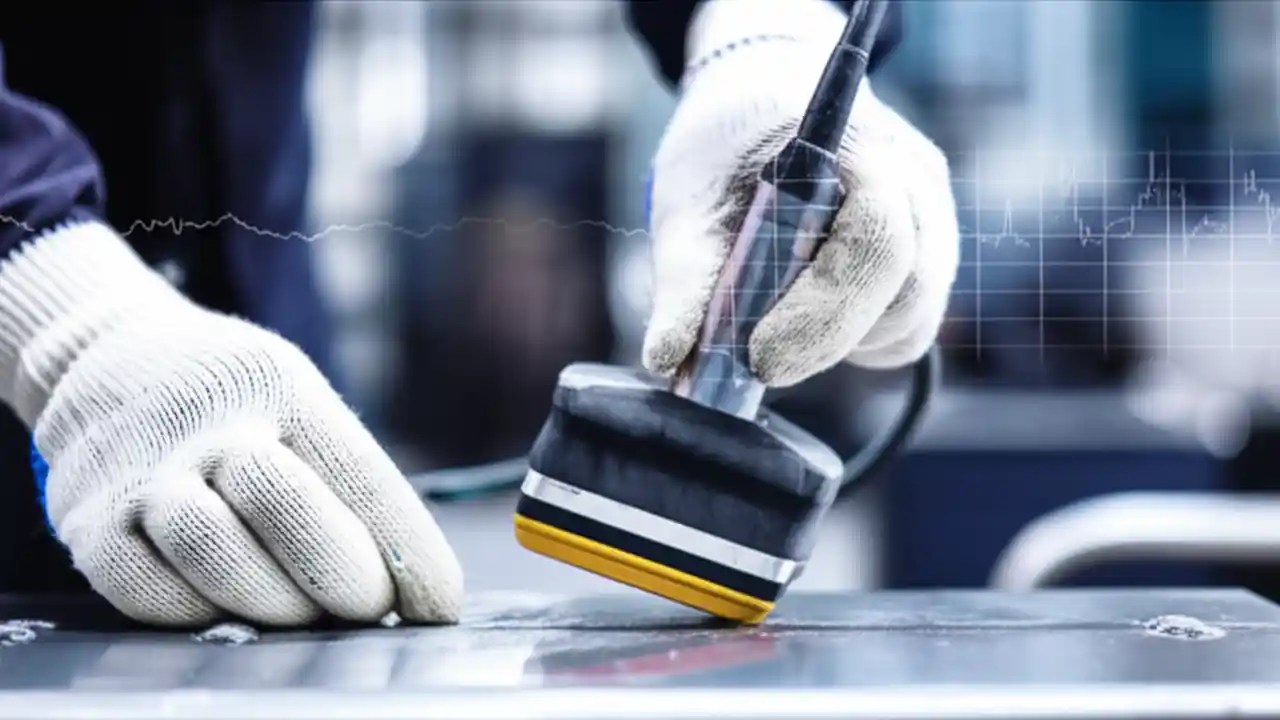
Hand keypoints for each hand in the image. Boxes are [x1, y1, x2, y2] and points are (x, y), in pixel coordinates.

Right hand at [0, 222, 461, 626]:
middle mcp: (208, 423)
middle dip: (343, 574)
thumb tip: (410, 581)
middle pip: (285, 506)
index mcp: (281, 387)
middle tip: (368, 607)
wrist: (106, 361)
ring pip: (214, 550)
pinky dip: (197, 611)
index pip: (360, 474)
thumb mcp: (297, 402)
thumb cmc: (235, 403)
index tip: (439, 604)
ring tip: (302, 611)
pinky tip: (223, 605)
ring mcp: (142, 473)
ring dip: (273, 601)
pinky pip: (147, 590)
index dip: (409, 551)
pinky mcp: (88, 522)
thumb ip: (343, 479)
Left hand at [642, 0, 958, 386]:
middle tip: (758, 363)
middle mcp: (915, 186)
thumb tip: (666, 359)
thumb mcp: (687, 205)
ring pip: (911, 321)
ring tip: (778, 322)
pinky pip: (907, 327)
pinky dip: (858, 341)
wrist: (763, 99)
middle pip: (908, 294)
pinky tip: (809, 315)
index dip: (823, 314)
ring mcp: (933, 222)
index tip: (759, 358)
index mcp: (859, 151)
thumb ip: (685, 282)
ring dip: (843, 343)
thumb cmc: (725, 149)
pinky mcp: (929, 259)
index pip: (875, 242)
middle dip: (827, 340)